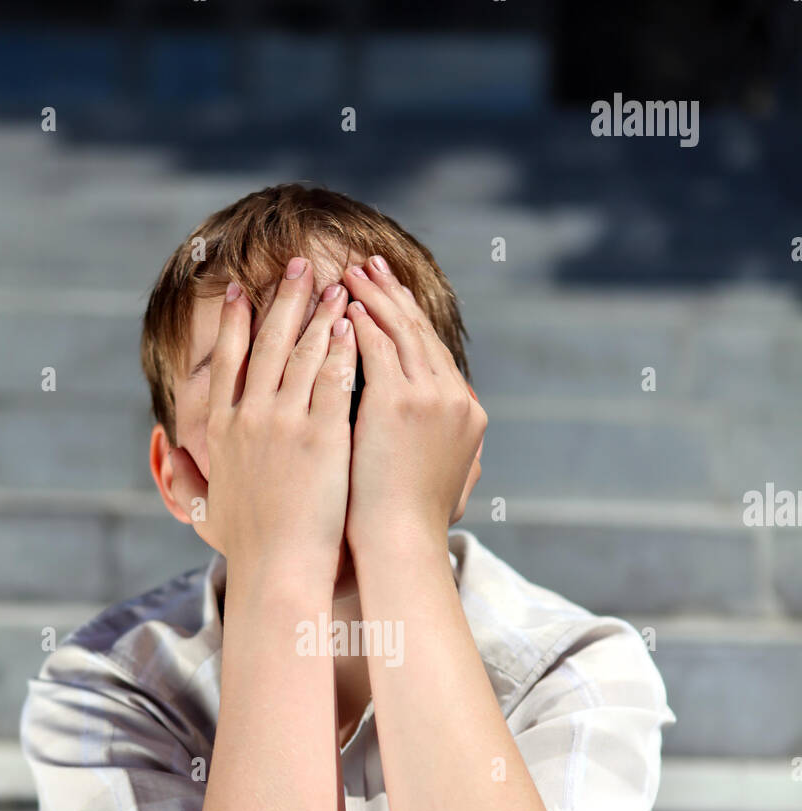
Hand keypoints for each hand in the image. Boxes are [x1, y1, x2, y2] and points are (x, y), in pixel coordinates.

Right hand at [170, 258, 356, 586]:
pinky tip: (355, 324)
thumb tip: (166, 459)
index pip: (229, 361)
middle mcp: (249, 418)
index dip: (236, 322)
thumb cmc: (247, 550)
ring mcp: (285, 423)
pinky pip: (335, 379)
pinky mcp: (322, 436)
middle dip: (285, 298)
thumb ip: (187, 479)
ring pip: (304, 353)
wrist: (276, 572)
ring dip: (321, 313)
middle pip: (269, 343)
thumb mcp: (207, 511)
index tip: (242, 290)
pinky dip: (345, 347)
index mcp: (222, 431)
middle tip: (300, 264)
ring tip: (338, 284)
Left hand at [341, 257, 486, 551]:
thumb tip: (451, 426)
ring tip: (350, 273)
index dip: (411, 319)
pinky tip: (343, 308)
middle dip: (393, 294)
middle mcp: (455, 399)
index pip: (436, 352)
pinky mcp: (399, 402)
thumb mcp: (443, 481)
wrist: (400, 546)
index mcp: (467, 415)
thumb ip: (446, 446)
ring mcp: (430, 398)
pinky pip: (377, 348)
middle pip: (421, 332)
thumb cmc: (408, 526)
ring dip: (374, 297)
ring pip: (400, 331)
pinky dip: (361, 324)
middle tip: (370, 263)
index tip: (390, 295)